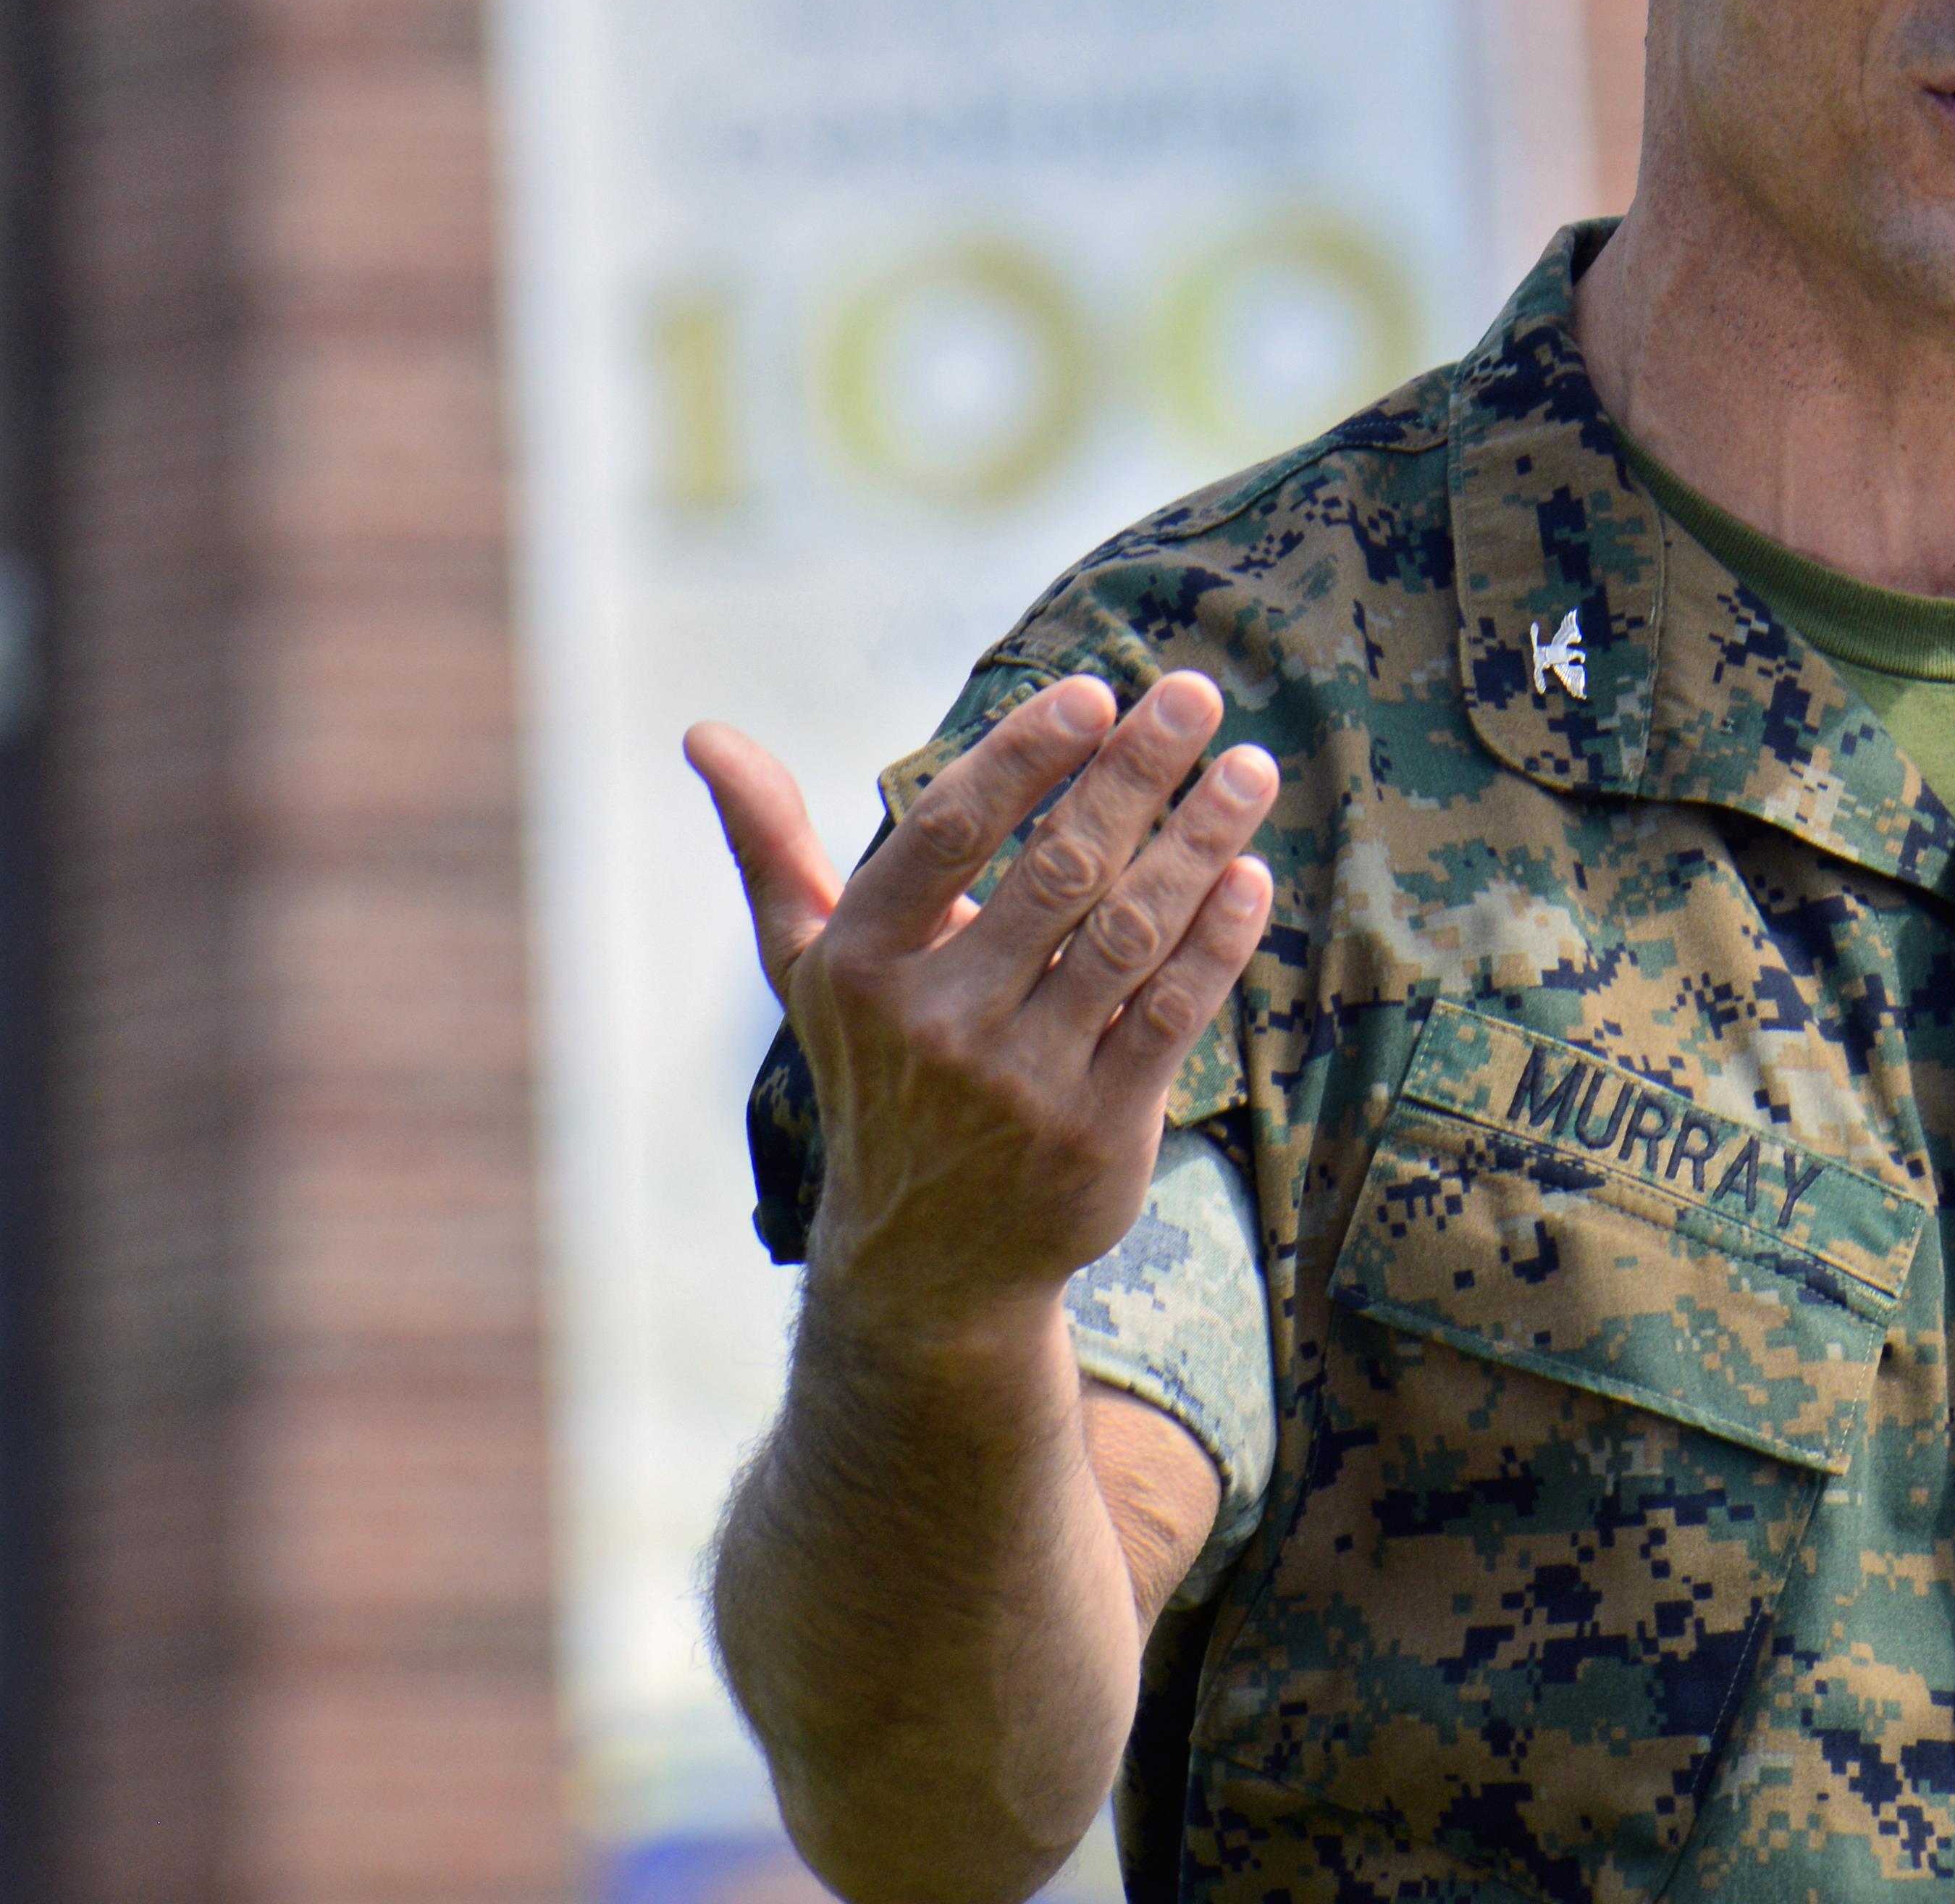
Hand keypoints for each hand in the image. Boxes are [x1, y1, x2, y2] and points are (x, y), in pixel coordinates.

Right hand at [686, 676, 1277, 1355]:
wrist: (925, 1263)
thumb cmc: (875, 1072)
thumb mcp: (807, 968)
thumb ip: (770, 844)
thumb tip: (704, 732)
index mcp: (862, 965)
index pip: (950, 831)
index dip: (1026, 755)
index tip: (1095, 691)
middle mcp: (938, 1022)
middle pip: (1058, 870)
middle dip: (1135, 774)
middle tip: (1195, 695)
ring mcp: (1023, 1083)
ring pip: (1129, 934)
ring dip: (1199, 842)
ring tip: (1250, 769)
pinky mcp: (1098, 1132)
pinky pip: (1171, 1013)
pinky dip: (1218, 939)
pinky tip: (1250, 873)